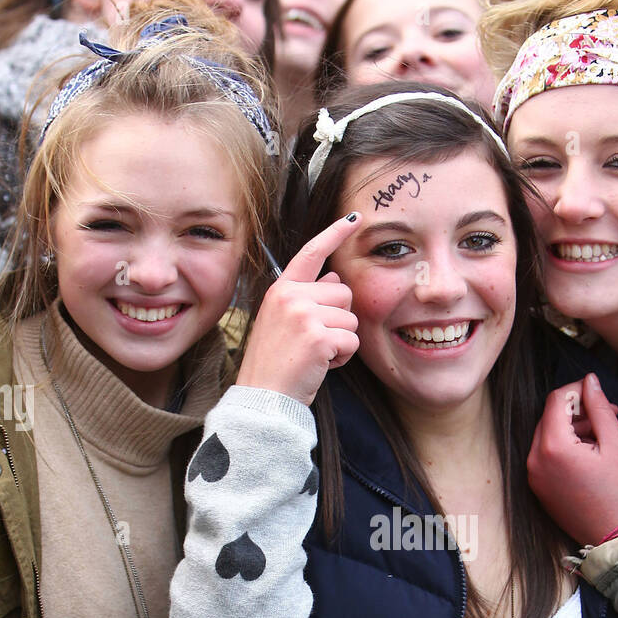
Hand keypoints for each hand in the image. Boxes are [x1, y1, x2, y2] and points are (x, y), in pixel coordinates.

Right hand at [237, 214, 360, 404]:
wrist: (262, 397)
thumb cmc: (275, 364)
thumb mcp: (284, 323)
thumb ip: (308, 298)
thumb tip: (335, 278)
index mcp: (281, 290)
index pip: (311, 253)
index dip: (334, 234)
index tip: (354, 219)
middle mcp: (291, 296)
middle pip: (344, 294)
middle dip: (339, 320)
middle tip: (314, 342)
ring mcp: (304, 315)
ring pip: (351, 319)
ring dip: (341, 342)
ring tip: (314, 355)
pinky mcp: (318, 336)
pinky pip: (351, 341)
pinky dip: (342, 358)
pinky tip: (320, 365)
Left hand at [527, 373, 617, 543]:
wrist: (615, 537)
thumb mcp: (615, 444)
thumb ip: (599, 408)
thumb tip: (589, 381)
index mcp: (553, 447)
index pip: (556, 400)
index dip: (577, 390)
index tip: (597, 394)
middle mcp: (535, 460)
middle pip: (549, 417)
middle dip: (576, 410)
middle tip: (605, 413)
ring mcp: (534, 476)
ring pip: (547, 435)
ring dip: (571, 427)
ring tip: (601, 434)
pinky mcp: (538, 488)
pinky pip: (546, 456)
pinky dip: (564, 446)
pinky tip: (589, 452)